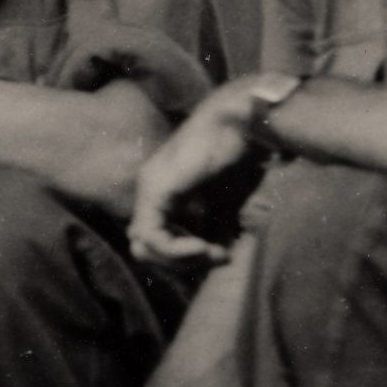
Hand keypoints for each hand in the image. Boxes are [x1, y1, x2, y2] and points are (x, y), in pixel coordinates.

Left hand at [127, 80, 263, 264]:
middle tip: (216, 258)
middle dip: (180, 263)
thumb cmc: (241, 154)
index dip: (184, 258)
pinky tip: (202, 247)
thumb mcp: (228, 202)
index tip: (220, 256)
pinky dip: (175, 250)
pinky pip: (152, 236)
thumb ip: (216, 227)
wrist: (243, 122)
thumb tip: (217, 258)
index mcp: (163, 192)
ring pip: (143, 246)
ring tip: (211, 252)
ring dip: (178, 260)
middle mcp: (150, 190)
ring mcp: (149, 188)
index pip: (157, 241)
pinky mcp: (155, 190)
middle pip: (146, 248)